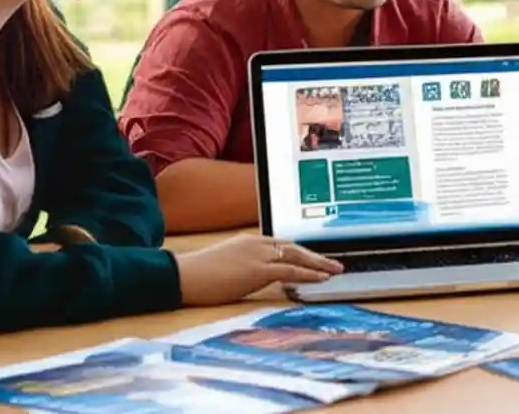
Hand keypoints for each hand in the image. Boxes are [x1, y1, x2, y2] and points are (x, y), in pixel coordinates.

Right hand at [174, 233, 343, 306]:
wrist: (184, 275)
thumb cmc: (198, 274)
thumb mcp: (225, 264)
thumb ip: (243, 265)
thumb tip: (253, 276)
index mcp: (248, 240)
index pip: (281, 243)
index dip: (300, 251)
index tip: (314, 257)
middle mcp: (256, 243)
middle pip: (293, 246)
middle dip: (315, 255)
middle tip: (333, 262)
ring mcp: (258, 255)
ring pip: (296, 256)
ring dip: (319, 263)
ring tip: (334, 270)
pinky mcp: (257, 269)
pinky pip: (290, 269)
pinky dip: (309, 273)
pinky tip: (321, 277)